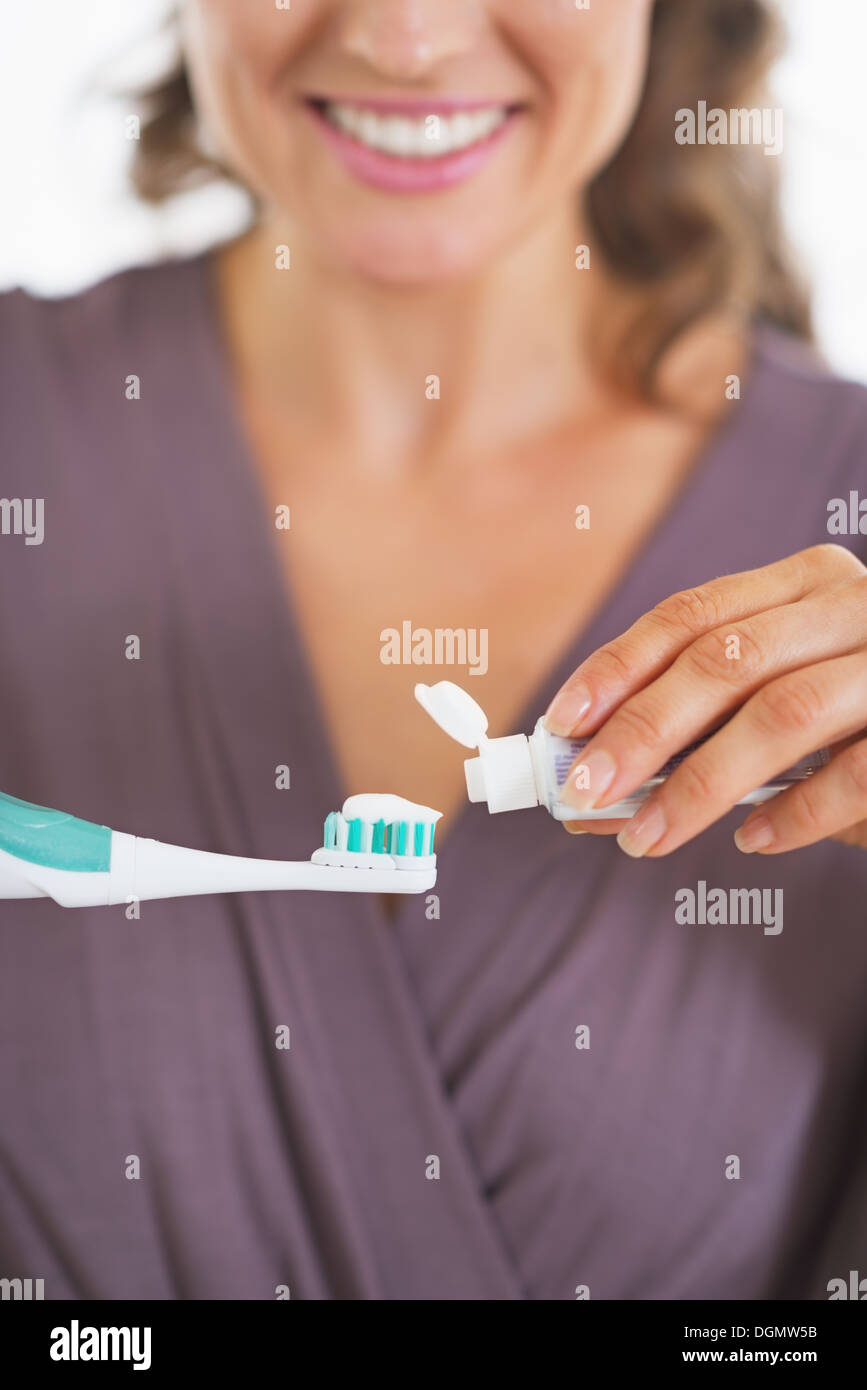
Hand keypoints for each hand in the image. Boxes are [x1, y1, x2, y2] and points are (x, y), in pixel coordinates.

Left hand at [544, 545, 866, 856]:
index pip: (692, 615)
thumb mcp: (779, 710)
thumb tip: (589, 795)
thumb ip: (696, 740)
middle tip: (583, 793)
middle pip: (725, 662)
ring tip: (645, 839)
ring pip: (783, 713)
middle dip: (641, 732)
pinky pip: (856, 772)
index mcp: (803, 583)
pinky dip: (795, 815)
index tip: (561, 722)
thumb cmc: (857, 724)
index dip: (618, 666)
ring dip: (700, 785)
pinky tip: (751, 844)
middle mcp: (853, 604)